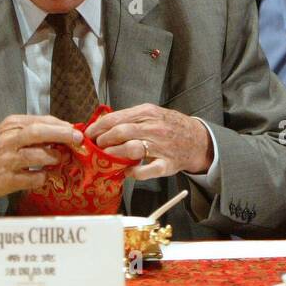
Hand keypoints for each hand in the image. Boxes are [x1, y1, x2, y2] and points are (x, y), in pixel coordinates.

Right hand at [0, 114, 82, 203]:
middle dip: (62, 135)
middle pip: (39, 133)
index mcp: (10, 125)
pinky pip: (35, 178)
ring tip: (58, 159)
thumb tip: (65, 129)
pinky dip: (44, 176)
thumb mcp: (10, 132)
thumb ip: (33, 129)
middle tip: (78, 140)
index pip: (41, 121)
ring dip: (55, 158)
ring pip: (40, 156)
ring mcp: (7, 161)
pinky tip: (43, 174)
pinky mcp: (8, 180)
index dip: (61, 125)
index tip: (76, 130)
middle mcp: (8, 141)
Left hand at [85, 103, 212, 180]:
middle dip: (103, 141)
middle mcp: (154, 128)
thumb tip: (102, 123)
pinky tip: (127, 172)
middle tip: (95, 148)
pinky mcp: (167, 164)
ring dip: (114, 155)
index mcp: (147, 113)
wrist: (196, 140)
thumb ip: (129, 118)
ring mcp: (161, 146)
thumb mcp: (150, 114)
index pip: (116, 118)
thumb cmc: (169, 127)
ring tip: (106, 159)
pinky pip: (147, 171)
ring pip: (131, 149)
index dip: (98, 127)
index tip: (88, 134)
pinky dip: (134, 173)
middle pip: (121, 132)